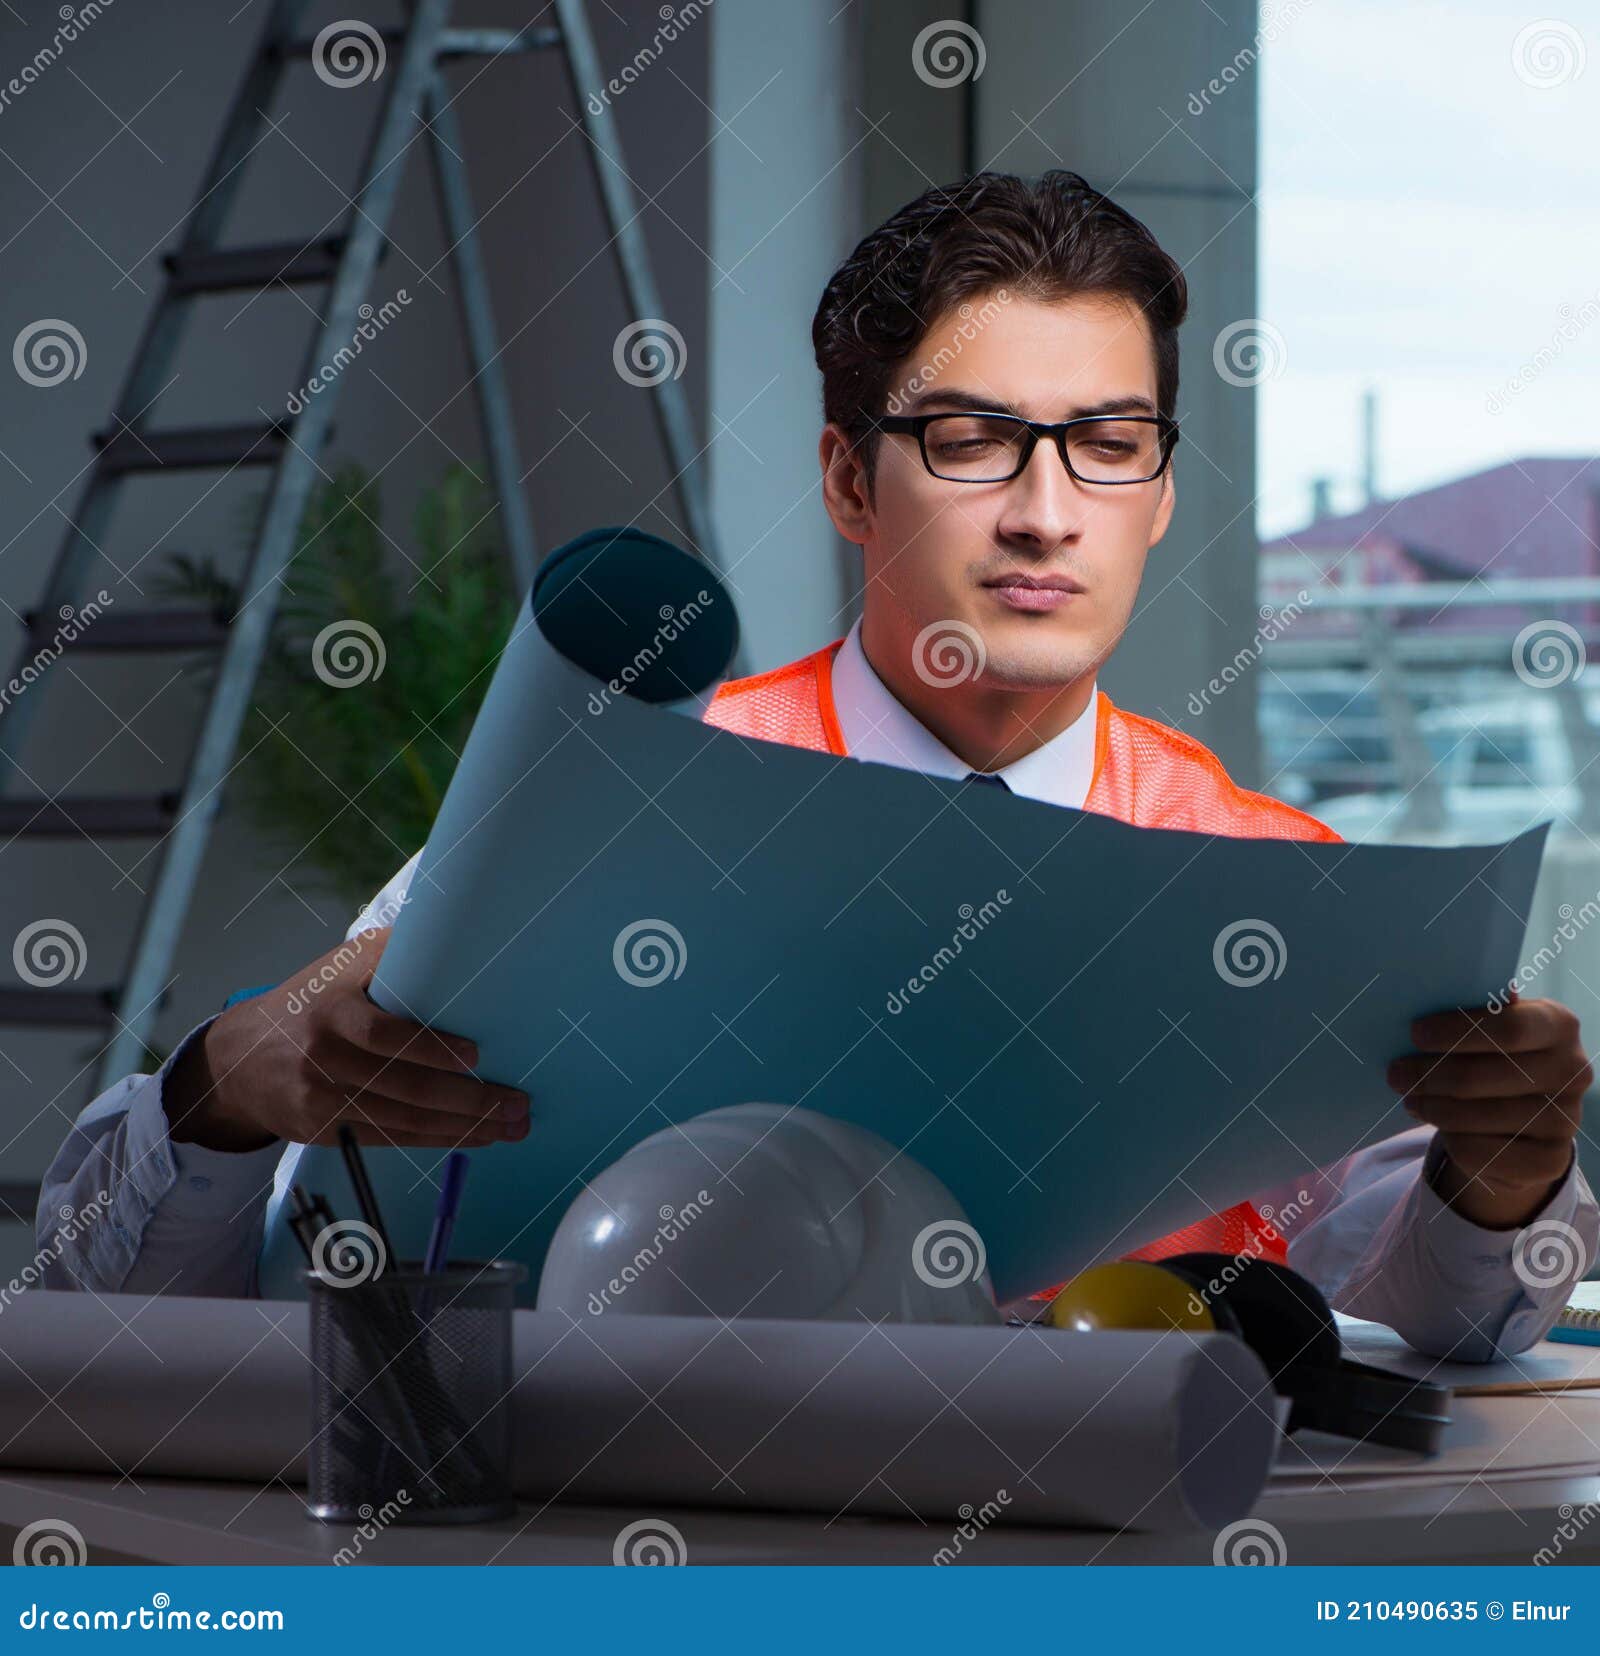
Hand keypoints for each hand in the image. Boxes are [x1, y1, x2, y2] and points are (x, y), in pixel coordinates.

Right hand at [164, 926, 530, 1153]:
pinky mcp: (324, 1131)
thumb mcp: (343, 965)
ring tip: (510, 1125)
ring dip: (464, 1128)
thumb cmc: (312, 1000)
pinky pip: (389, 1139)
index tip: (475, 1055)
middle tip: (517, 1103)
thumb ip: (393, 953)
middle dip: (469, 1099)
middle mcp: (323, 1058)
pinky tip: (471, 1136)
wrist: (241, 1056)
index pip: (383, 1035)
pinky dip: (435, 1139)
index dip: (431, 1049)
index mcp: (331, 1010)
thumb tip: (458, 935)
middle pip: (404, 1087)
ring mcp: (321, 1100)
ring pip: (404, 1121)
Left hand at [1387, 992, 1589, 1228]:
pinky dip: (1450, 1138)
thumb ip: (1475, 1013)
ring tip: (1409, 1097)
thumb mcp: (1493, 1027)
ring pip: (1476, 1115)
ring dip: (1432, 1106)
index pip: (1508, 1027)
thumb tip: (1437, 994)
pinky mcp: (1549, 1159)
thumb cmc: (1498, 1055)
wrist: (1525, 1117)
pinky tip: (1436, 1122)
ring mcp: (1564, 1118)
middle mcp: (1572, 1071)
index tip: (1415, 1033)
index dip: (1456, 1031)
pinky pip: (1481, 1151)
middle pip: (1480, 1075)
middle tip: (1396, 1073)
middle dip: (1428, 1074)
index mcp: (1559, 1026)